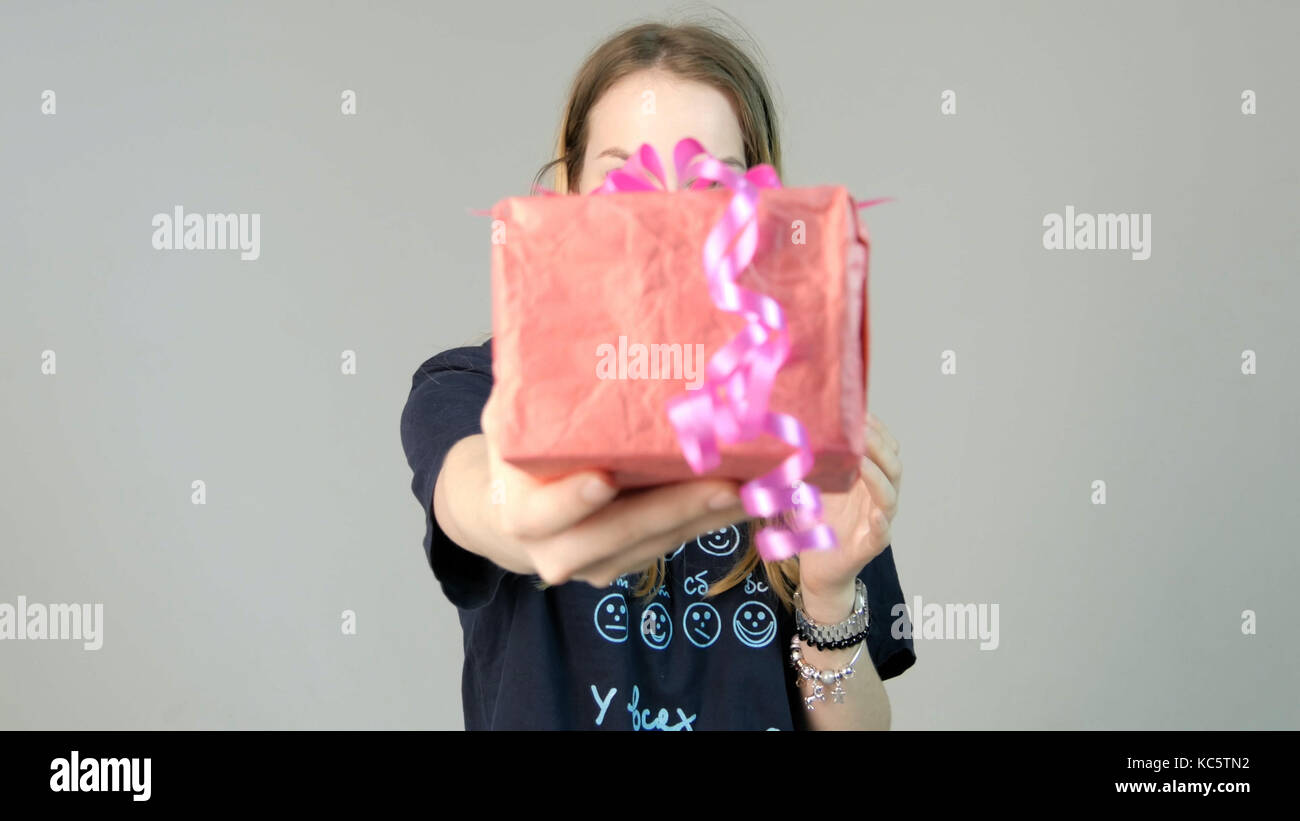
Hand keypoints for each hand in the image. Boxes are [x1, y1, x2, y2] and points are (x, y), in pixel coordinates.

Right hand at [461, 388, 749, 587]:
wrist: (516, 505)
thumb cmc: (520, 450)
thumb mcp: (510, 418)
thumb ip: (529, 395)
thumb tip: (564, 331)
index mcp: (520, 514)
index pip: (543, 514)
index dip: (573, 500)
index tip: (604, 479)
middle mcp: (557, 550)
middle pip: (616, 538)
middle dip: (673, 511)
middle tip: (723, 483)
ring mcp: (598, 564)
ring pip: (657, 544)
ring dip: (707, 517)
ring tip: (755, 485)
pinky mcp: (634, 562)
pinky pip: (675, 543)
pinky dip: (711, 519)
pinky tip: (750, 495)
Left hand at [797, 412, 902, 597]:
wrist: (819, 567)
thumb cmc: (819, 523)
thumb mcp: (813, 485)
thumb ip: (811, 460)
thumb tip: (791, 428)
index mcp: (869, 479)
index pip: (886, 448)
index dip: (878, 430)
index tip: (861, 412)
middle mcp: (878, 497)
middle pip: (893, 466)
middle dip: (879, 446)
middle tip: (862, 431)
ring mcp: (878, 521)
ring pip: (891, 496)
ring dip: (879, 476)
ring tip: (863, 462)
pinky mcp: (872, 544)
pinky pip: (883, 531)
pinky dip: (881, 521)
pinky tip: (876, 513)